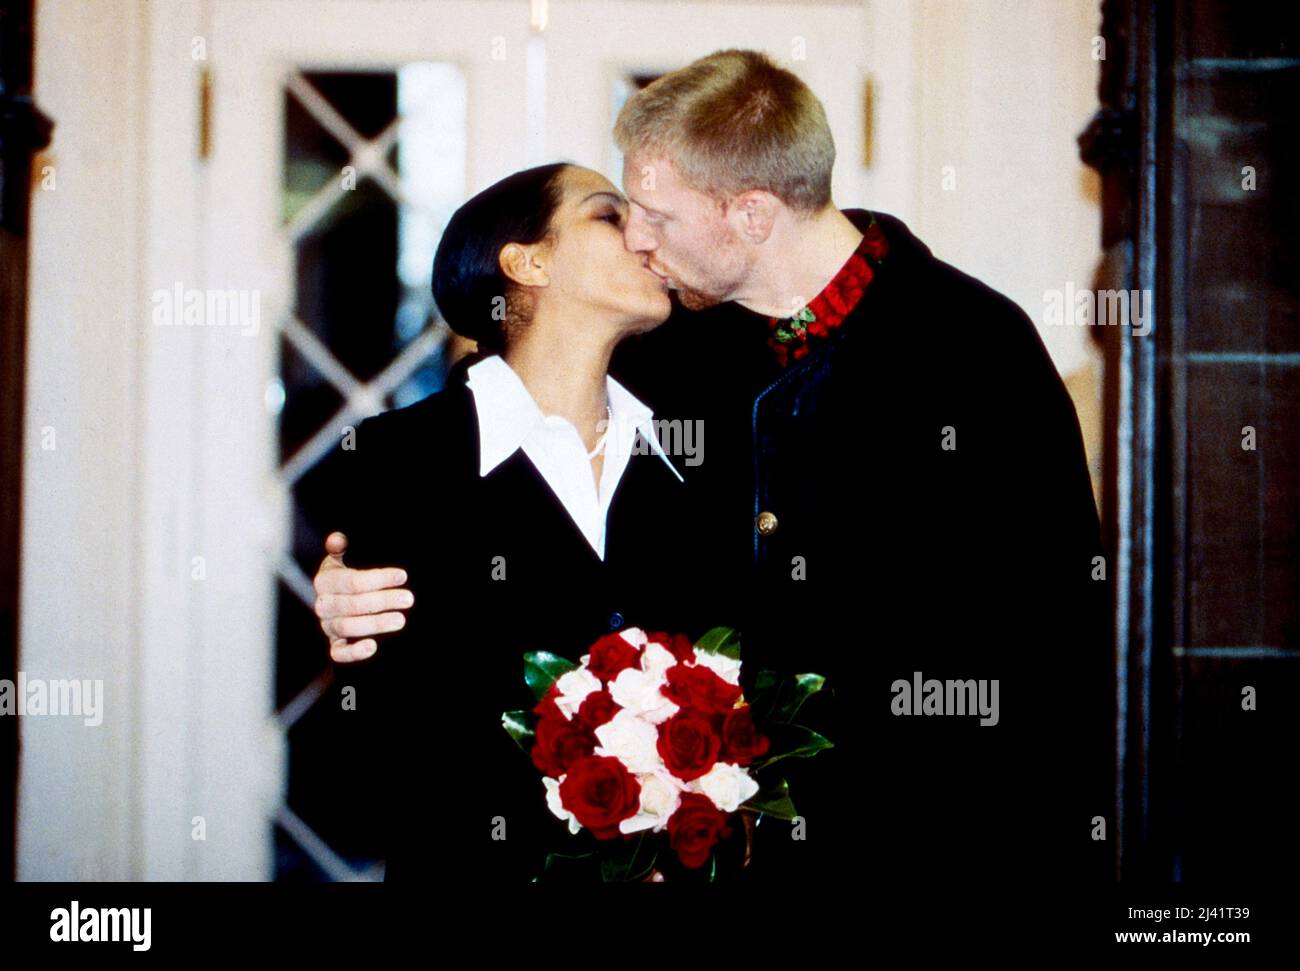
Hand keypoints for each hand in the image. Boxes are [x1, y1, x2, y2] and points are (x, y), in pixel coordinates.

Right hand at [313, 531, 413, 662]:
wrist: (341, 598)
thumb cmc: (348, 575)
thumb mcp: (343, 558)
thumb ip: (339, 547)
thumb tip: (338, 539)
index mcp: (325, 581)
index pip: (351, 581)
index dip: (378, 579)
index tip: (402, 576)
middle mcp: (323, 604)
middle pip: (351, 604)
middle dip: (382, 601)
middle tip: (408, 599)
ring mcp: (328, 626)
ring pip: (347, 627)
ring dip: (375, 624)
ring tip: (401, 620)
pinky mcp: (335, 645)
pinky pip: (339, 653)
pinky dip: (354, 652)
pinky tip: (373, 646)